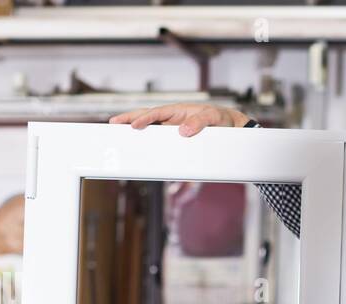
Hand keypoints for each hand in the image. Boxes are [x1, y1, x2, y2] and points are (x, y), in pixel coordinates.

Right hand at [108, 103, 251, 136]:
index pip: (157, 113)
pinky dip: (148, 145)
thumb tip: (183, 131)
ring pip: (150, 130)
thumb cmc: (222, 119)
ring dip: (135, 132)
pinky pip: (160, 142)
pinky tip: (139, 150)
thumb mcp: (214, 118)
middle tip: (113, 124)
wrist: (232, 128)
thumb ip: (200, 122)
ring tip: (119, 135)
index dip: (145, 118)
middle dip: (129, 119)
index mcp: (178, 111)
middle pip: (147, 118)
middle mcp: (172, 119)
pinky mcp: (176, 140)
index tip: (134, 125)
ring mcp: (173, 130)